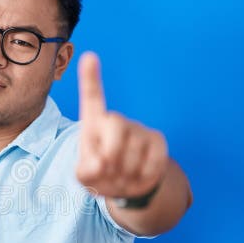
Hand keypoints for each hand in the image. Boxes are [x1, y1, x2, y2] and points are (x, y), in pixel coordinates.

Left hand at [75, 52, 167, 198]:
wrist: (128, 187)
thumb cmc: (101, 175)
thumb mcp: (86, 177)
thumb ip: (85, 172)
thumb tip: (100, 163)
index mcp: (94, 124)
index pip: (92, 98)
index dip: (90, 78)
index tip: (89, 56)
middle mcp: (117, 121)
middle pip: (115, 123)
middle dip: (110, 151)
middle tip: (107, 170)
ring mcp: (139, 129)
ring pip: (133, 149)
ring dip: (124, 173)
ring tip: (120, 177)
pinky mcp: (157, 141)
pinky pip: (150, 162)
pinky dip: (140, 177)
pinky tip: (136, 177)